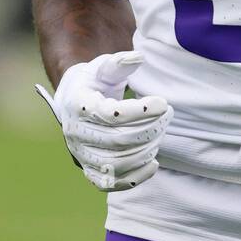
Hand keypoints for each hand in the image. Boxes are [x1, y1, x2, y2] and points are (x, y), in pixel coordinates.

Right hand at [35, 51, 172, 190]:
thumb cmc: (94, 81)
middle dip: (149, 129)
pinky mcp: (89, 170)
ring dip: (146, 150)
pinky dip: (135, 178)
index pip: (111, 115)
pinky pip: (111, 184)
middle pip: (117, 140)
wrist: (73, 101)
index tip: (163, 102)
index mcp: (78, 105)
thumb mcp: (104, 67)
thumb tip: (138, 57)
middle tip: (168, 116)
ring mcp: (81, 154)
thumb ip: (120, 63)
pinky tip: (154, 163)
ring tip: (161, 133)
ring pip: (116, 163)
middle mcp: (75, 133)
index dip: (140, 112)